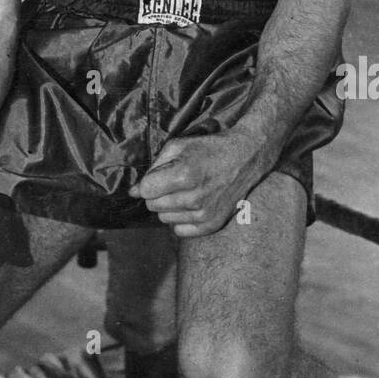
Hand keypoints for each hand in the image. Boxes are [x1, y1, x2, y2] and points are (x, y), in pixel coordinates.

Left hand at [130, 133, 259, 237]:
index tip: (159, 176)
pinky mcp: (212, 225)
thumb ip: (153, 167)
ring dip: (169, 206)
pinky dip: (181, 219)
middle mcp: (194, 198)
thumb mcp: (178, 146)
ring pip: (164, 219)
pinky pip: (179, 231)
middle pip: (153, 206)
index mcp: (184, 175)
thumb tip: (133, 192)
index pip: (145, 191)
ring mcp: (204, 214)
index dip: (148, 182)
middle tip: (174, 182)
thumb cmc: (208, 148)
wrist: (245, 157)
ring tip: (185, 191)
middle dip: (158, 193)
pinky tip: (191, 205)